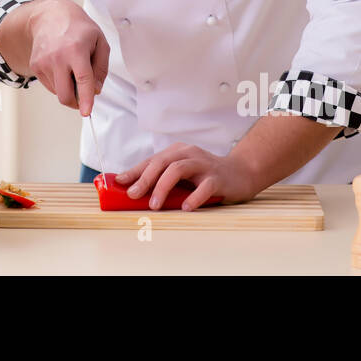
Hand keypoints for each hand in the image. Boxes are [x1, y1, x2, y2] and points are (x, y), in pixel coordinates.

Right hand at [26, 0, 109, 115]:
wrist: (50, 16)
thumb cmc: (78, 29)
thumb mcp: (100, 41)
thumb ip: (101, 68)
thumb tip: (96, 90)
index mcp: (76, 50)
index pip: (83, 80)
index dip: (86, 98)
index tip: (86, 112)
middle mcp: (57, 57)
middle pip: (65, 94)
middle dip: (76, 102)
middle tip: (83, 95)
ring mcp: (44, 62)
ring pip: (58, 92)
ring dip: (68, 88)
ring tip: (71, 68)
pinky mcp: (35, 66)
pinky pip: (50, 86)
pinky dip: (59, 82)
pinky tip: (62, 67)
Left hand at [115, 142, 258, 208]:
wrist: (241, 172)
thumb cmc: (206, 176)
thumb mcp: (183, 174)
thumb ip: (164, 180)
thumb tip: (136, 193)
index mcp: (177, 152)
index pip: (152, 160)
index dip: (134, 171)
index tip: (119, 183)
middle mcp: (189, 154)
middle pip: (162, 162)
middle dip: (145, 179)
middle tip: (133, 195)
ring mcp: (204, 165)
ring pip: (178, 169)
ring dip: (163, 187)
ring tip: (154, 205)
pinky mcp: (218, 178)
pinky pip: (204, 187)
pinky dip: (193, 197)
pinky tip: (185, 208)